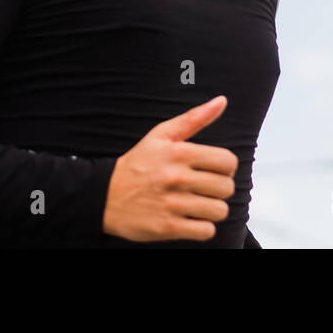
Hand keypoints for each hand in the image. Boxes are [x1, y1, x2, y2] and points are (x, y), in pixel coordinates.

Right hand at [102, 95, 237, 241]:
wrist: (104, 195)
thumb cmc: (137, 165)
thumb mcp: (162, 135)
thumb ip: (194, 118)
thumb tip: (221, 101)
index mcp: (179, 153)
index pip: (227, 161)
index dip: (225, 167)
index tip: (214, 170)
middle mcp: (177, 177)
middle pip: (226, 187)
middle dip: (218, 189)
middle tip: (203, 188)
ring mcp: (173, 204)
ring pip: (219, 210)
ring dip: (211, 210)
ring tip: (197, 204)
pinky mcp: (168, 227)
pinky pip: (206, 231)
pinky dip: (202, 227)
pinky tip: (190, 218)